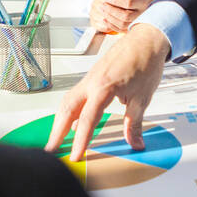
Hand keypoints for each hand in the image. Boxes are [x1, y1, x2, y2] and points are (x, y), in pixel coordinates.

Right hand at [45, 22, 169, 160]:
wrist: (146, 40)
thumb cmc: (145, 63)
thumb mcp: (143, 98)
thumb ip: (135, 123)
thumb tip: (135, 143)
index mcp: (104, 88)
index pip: (86, 120)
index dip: (79, 141)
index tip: (75, 155)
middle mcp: (91, 82)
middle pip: (67, 109)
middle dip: (57, 131)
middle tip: (51, 150)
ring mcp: (89, 78)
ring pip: (67, 101)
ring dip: (60, 121)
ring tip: (56, 139)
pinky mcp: (91, 77)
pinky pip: (75, 95)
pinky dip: (69, 110)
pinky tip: (70, 121)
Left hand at [89, 0, 160, 33]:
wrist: (147, 5)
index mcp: (143, 2)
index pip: (129, 3)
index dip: (116, 1)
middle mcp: (142, 14)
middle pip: (125, 16)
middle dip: (111, 10)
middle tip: (103, 5)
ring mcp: (138, 23)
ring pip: (123, 24)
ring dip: (110, 18)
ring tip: (103, 10)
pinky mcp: (132, 28)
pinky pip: (121, 30)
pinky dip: (111, 25)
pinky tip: (105, 19)